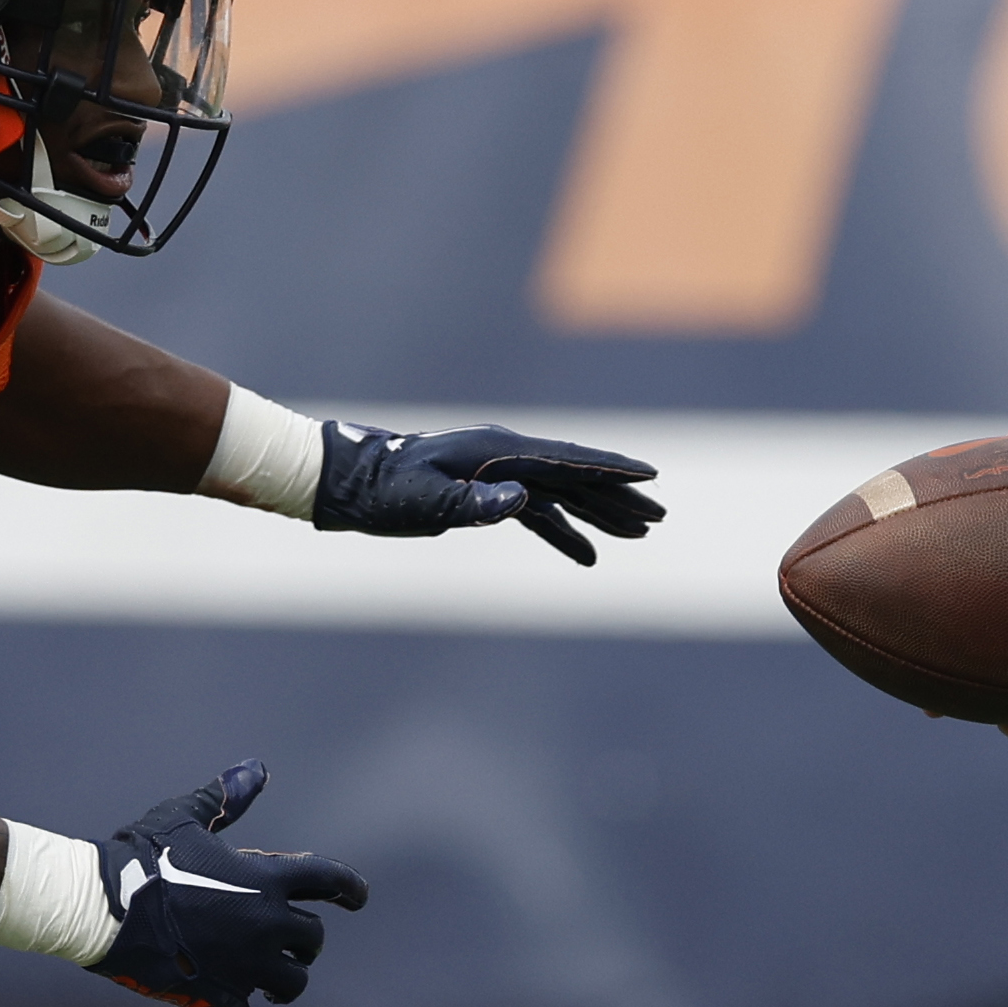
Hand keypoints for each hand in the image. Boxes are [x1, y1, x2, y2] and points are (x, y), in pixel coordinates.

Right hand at [88, 761, 367, 1006]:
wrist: (97, 904)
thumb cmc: (140, 855)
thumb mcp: (184, 817)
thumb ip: (224, 798)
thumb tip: (257, 768)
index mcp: (268, 879)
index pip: (331, 881)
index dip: (350, 889)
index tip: (359, 898)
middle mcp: (268, 922)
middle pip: (312, 938)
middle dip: (303, 940)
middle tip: (291, 943)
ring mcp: (246, 962)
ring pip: (293, 981)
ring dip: (285, 981)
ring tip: (271, 984)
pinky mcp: (218, 993)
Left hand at [315, 423, 664, 565]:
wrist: (348, 483)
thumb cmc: (384, 489)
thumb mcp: (427, 499)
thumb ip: (476, 501)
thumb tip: (523, 502)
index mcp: (499, 451)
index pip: (568, 459)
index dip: (612, 468)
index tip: (650, 475)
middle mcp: (507, 458)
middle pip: (576, 477)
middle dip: (619, 497)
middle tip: (659, 517)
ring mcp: (499, 475)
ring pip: (564, 495)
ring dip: (600, 514)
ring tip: (639, 534)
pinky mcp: (488, 494)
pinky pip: (539, 514)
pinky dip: (564, 533)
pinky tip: (589, 556)